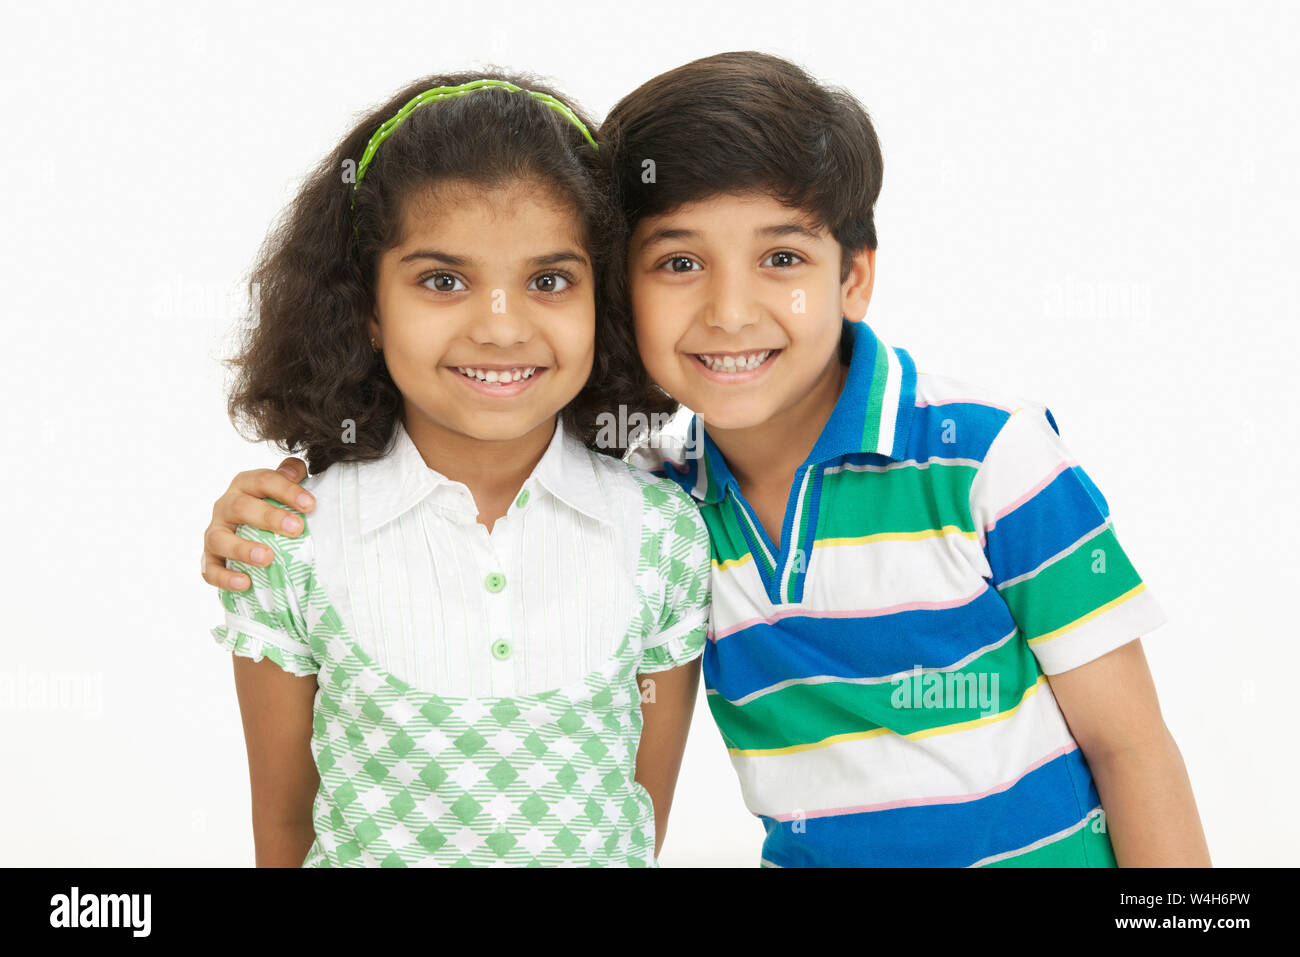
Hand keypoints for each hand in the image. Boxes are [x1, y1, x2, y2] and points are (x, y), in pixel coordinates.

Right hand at [202, 457, 312, 590]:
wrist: (248, 533)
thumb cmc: (272, 507)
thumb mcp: (281, 488)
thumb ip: (290, 475)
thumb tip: (296, 469)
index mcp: (246, 485)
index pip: (263, 480)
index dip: (287, 490)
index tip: (310, 504)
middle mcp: (226, 505)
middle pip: (241, 507)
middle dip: (268, 517)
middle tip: (296, 529)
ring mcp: (215, 532)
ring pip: (219, 538)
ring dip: (242, 549)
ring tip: (267, 558)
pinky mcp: (209, 558)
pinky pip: (209, 569)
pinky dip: (224, 577)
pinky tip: (244, 583)